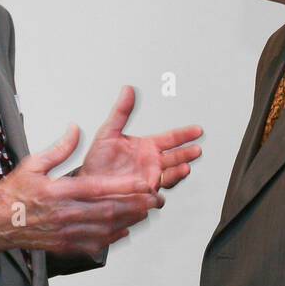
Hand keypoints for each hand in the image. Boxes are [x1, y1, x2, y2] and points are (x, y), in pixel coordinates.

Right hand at [0, 124, 162, 259]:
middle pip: (108, 210)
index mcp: (58, 192)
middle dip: (135, 204)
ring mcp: (65, 233)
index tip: (143, 182)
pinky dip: (113, 237)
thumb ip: (59, 148)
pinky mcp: (65, 245)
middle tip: (154, 197)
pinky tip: (126, 228)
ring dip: (129, 220)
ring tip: (146, 211)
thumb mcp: (33, 164)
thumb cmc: (13, 194)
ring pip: (105, 228)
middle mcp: (64, 214)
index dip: (124, 186)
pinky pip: (94, 243)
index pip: (98, 188)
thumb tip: (76, 130)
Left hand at [78, 85, 202, 192]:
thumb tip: (128, 90)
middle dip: (187, 154)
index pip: (171, 138)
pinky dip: (164, 190)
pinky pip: (158, 193)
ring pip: (171, 175)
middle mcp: (151, 163)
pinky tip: (164, 185)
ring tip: (185, 167)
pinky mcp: (145, 195)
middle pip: (176, 157)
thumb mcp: (108, 132)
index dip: (185, 134)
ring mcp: (150, 179)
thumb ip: (120, 111)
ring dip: (179, 172)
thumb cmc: (97, 161)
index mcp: (147, 147)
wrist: (87, 185)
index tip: (197, 130)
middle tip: (196, 150)